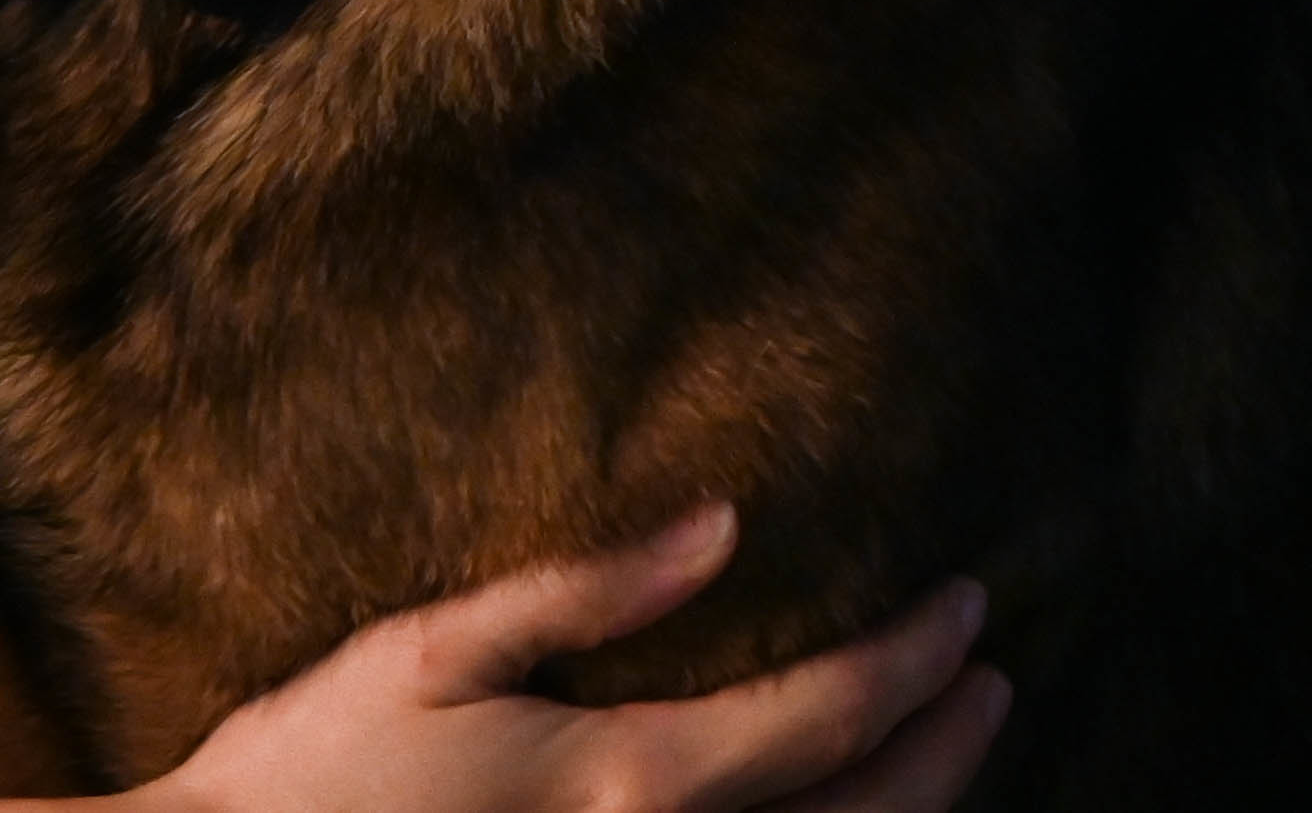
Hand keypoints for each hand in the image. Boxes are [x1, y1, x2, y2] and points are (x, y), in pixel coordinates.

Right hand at [0, 506, 1008, 812]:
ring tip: (941, 752)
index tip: (969, 604)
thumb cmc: (323, 764)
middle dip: (942, 744)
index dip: (912, 661)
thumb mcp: (434, 649)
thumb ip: (583, 590)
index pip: (823, 719)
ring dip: (909, 811)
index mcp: (631, 781)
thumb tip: (723, 526)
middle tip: (988, 675)